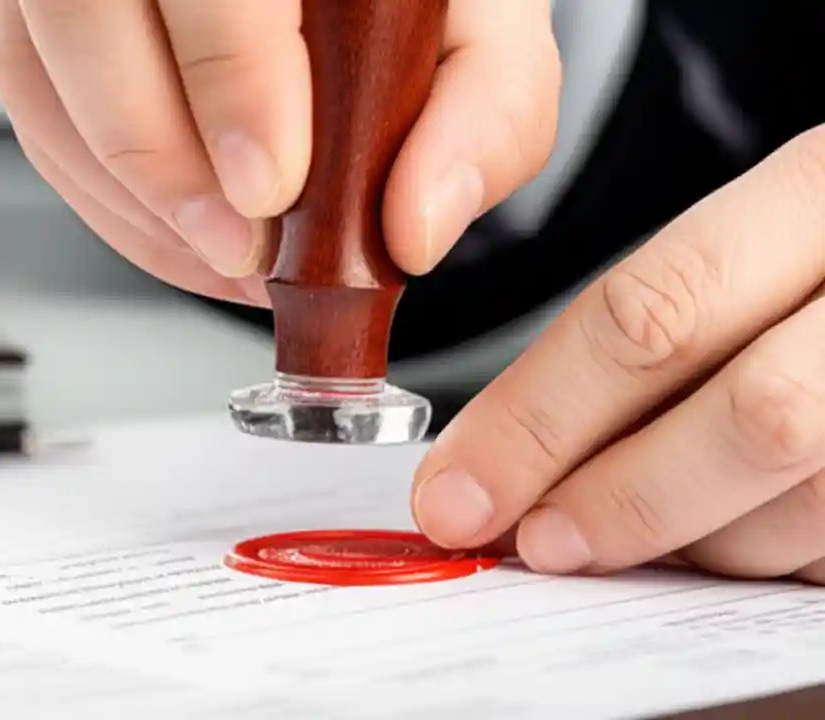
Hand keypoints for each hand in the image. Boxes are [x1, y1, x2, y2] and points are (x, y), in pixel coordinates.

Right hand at [0, 0, 559, 304]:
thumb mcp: (484, 35)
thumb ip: (486, 115)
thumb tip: (416, 226)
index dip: (228, 73)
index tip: (271, 186)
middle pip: (85, 12)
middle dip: (160, 157)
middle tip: (241, 248)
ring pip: (37, 70)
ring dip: (127, 194)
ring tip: (222, 256)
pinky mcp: (37, 19)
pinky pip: (31, 108)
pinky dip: (102, 195)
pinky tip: (182, 235)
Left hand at [412, 127, 824, 584]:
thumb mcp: (752, 237)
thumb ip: (646, 327)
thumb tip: (498, 451)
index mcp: (823, 193)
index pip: (652, 314)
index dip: (537, 420)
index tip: (458, 491)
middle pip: (751, 417)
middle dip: (616, 499)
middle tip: (535, 542)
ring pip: (810, 496)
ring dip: (692, 539)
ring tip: (627, 531)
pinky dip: (765, 552)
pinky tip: (721, 532)